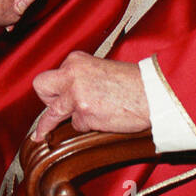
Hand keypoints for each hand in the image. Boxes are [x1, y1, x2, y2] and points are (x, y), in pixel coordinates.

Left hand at [32, 51, 149, 140]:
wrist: (154, 93)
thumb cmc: (135, 83)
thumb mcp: (103, 70)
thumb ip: (83, 79)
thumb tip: (71, 93)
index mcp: (77, 60)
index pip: (53, 75)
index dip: (57, 89)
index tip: (57, 98)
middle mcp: (72, 73)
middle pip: (41, 86)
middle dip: (45, 101)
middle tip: (54, 111)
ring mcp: (76, 93)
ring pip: (52, 112)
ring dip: (48, 125)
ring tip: (41, 135)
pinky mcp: (84, 112)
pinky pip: (77, 125)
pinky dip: (88, 127)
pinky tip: (101, 122)